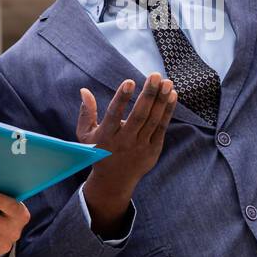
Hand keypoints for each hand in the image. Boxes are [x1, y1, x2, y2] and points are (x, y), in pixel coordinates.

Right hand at [76, 73, 176, 229]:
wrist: (114, 180)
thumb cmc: (99, 151)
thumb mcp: (86, 135)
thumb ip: (86, 113)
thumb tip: (84, 90)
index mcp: (106, 136)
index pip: (114, 114)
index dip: (122, 98)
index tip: (130, 81)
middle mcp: (124, 141)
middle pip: (139, 116)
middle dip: (148, 95)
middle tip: (155, 75)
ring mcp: (140, 146)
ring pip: (153, 121)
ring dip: (161, 101)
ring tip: (167, 82)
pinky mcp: (153, 150)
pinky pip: (161, 128)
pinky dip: (167, 112)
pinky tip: (171, 96)